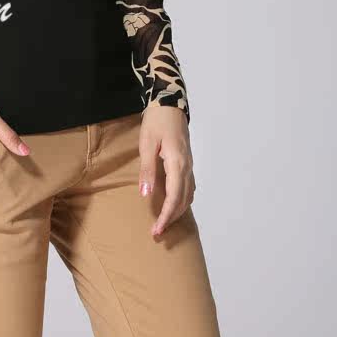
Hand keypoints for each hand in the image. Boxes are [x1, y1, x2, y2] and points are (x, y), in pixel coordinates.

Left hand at [138, 105, 194, 238]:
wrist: (170, 104)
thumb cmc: (156, 122)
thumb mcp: (147, 144)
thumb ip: (147, 170)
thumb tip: (146, 195)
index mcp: (177, 164)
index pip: (174, 198)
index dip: (165, 216)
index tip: (156, 230)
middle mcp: (187, 167)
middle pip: (183, 200)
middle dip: (171, 218)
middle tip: (157, 233)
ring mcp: (189, 165)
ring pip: (188, 195)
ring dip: (177, 211)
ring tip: (164, 222)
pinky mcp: (187, 162)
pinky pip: (188, 187)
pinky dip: (182, 200)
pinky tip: (173, 204)